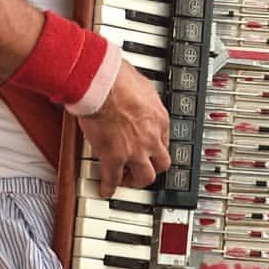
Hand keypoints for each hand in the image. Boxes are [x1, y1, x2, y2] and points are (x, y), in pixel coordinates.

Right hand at [78, 59, 170, 197]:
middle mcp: (151, 136)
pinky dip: (108, 187)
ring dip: (137, 181)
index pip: (165, 139)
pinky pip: (112, 180)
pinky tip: (105, 190)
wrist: (103, 85)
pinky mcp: (114, 158)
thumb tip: (137, 91)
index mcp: (159, 118)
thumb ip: (142, 95)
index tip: (150, 147)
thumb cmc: (119, 78)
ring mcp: (135, 150)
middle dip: (154, 167)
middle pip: (162, 162)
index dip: (156, 145)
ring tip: (128, 181)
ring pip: (145, 177)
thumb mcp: (142, 84)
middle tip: (145, 168)